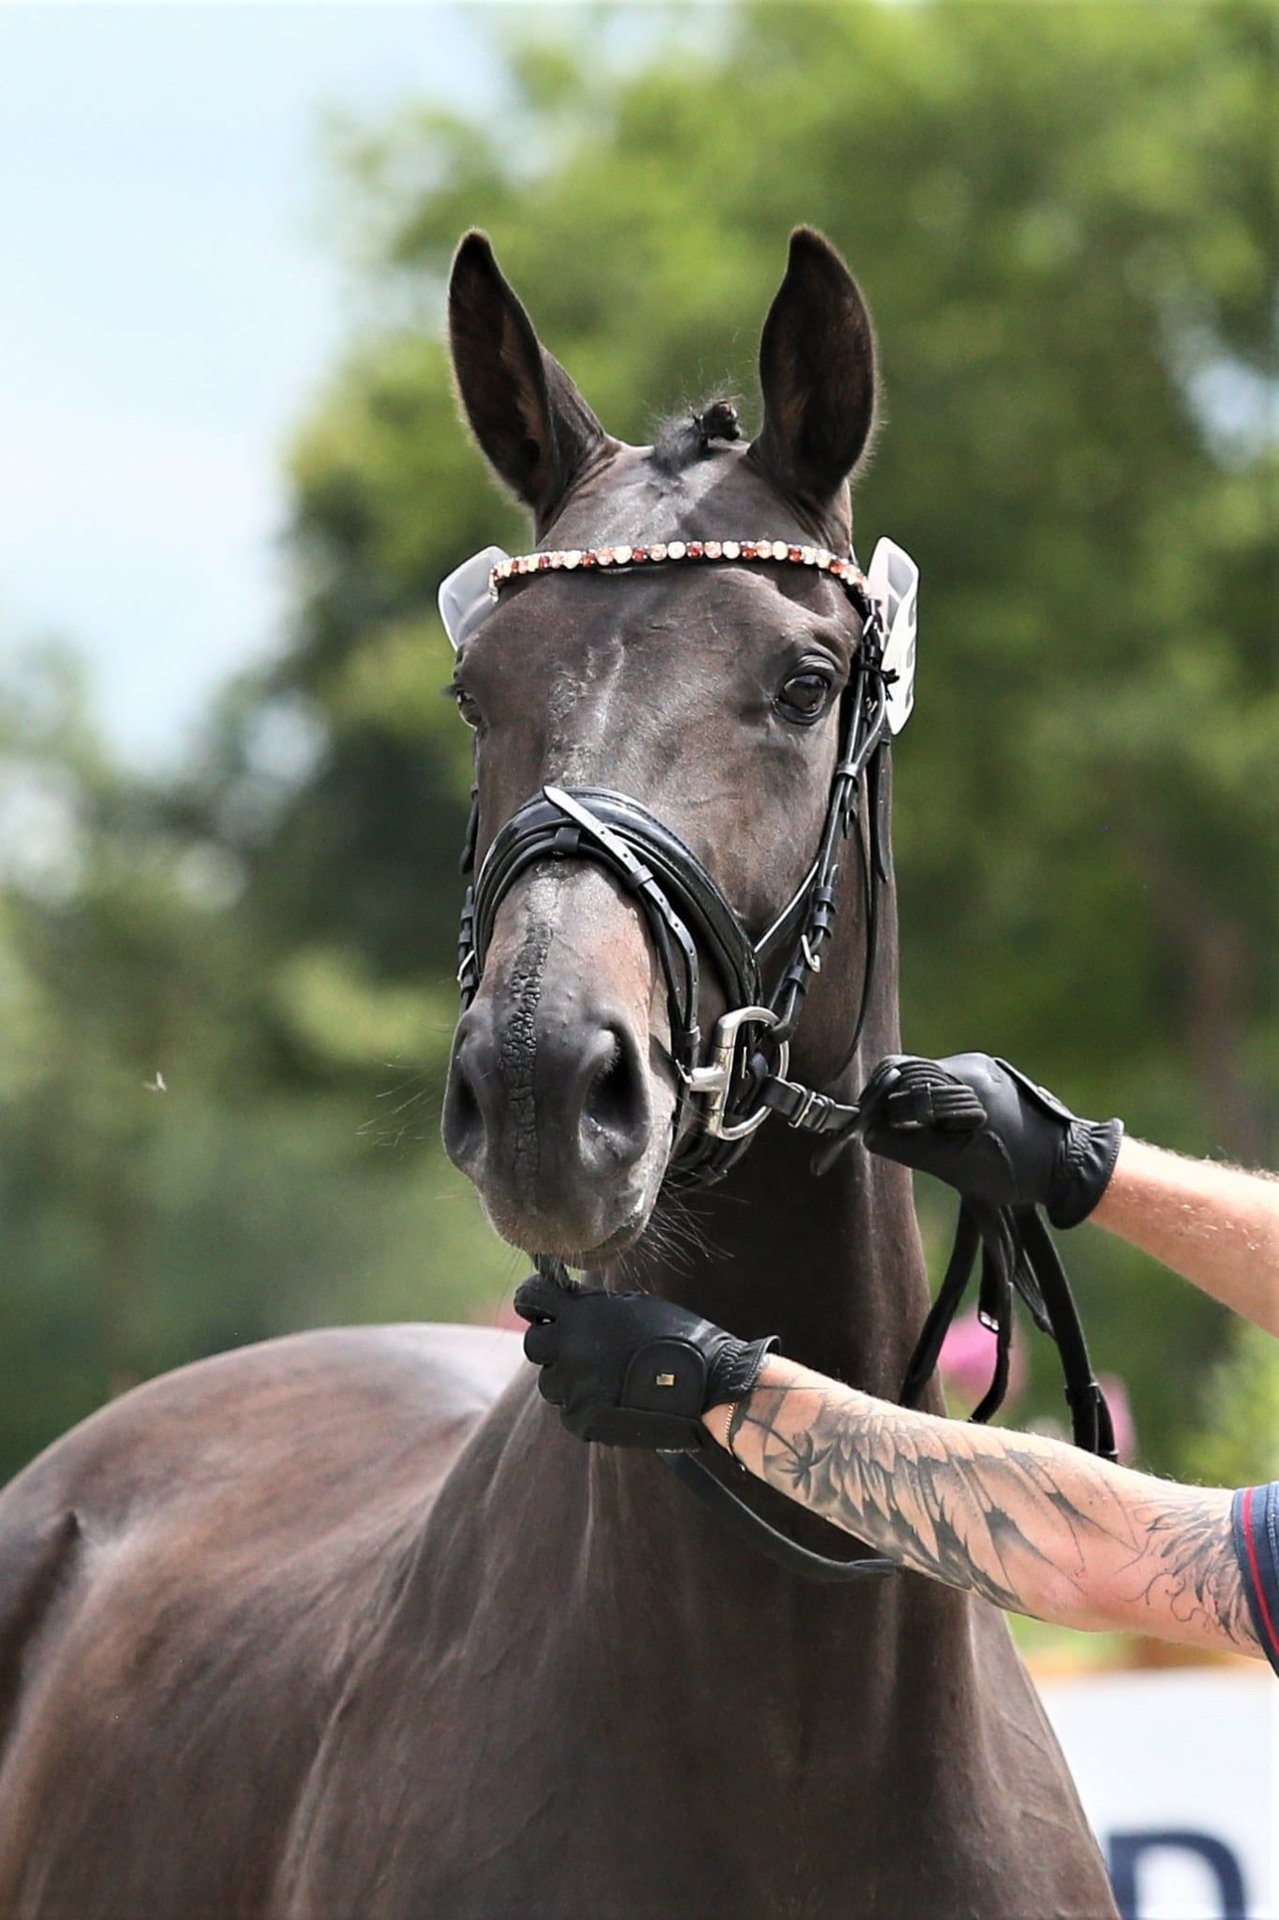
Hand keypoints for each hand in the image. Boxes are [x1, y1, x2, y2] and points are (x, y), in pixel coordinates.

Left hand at [513, 1275, 777, 1449]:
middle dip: (550, 1343)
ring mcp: (575, 1387)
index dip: (531, 1300)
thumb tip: (566, 1302)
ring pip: (550, 1382)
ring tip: (604, 1377)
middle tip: (578, 1347)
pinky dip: (585, 1406)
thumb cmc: (677, 1336)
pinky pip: (569, 1412)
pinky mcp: (585, 1419)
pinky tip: (614, 1399)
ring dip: (567, 1377)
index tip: (538, 1306)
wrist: (708, 1383)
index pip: (530, 1298)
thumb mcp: (634, 1305)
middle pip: (533, 1344)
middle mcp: (571, 1348)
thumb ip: (594, 1304)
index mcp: (582, 1314)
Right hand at [857, 1053, 1122, 1227]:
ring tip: (924, 1139)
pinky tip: (947, 1134)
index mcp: (965, 1077)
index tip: (869, 1126)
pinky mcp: (992, 1079)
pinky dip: (938, 1109)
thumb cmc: (1016, 1169)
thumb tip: (870, 1134)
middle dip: (896, 1103)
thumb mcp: (955, 1165)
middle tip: (889, 1133)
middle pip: (913, 1074)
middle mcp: (974, 1063)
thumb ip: (908, 1147)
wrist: (1070, 1165)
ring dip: (919, 1108)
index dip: (879, 1100)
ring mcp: (985, 1068)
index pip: (901, 1073)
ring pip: (930, 1082)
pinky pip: (949, 1087)